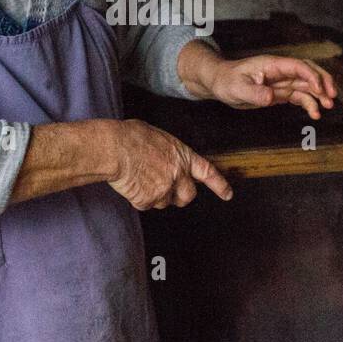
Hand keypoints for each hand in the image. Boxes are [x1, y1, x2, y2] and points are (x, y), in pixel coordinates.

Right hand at [107, 119, 232, 209]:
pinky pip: (145, 205)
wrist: (115, 148)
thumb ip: (168, 152)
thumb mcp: (158, 137)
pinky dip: (138, 198)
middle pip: (187, 196)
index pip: (208, 172)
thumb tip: (163, 157)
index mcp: (182, 156)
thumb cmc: (131, 137)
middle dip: (179, 196)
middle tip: (164, 187)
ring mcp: (163, 190)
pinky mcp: (148, 200)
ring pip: (164, 202)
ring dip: (155, 195)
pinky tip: (131, 183)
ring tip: (140, 177)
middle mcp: (177, 175)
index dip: (219, 185)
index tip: (227, 194)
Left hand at [205, 55, 336, 119]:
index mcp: (273, 65)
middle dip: (323, 82)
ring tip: (327, 108)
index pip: (298, 66)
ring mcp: (282, 82)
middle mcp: (281, 72)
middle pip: (309, 71)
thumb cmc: (227, 81)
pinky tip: (315, 114)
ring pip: (307, 85)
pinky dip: (309, 103)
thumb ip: (255, 93)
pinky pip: (300, 96)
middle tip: (332, 97)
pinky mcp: (280, 93)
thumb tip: (272, 97)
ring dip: (319, 95)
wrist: (220, 83)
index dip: (311, 76)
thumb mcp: (237, 89)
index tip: (319, 90)